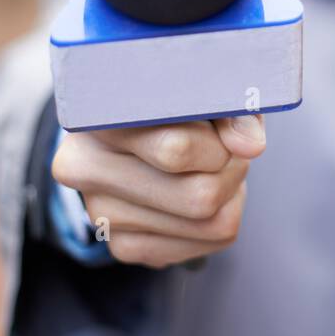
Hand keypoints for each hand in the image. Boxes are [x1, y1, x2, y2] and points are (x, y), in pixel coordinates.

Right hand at [50, 115, 265, 268]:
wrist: (144, 132)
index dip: (218, 143)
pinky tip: (197, 190)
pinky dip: (221, 216)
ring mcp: (100, 213)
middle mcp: (84, 166)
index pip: (176, 150)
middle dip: (230, 170)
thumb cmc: (177, 102)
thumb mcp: (204, 89)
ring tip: (209, 165)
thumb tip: (249, 146)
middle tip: (225, 148)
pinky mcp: (124, 245)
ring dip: (229, 192)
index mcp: (98, 115)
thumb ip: (230, 110)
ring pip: (208, 222)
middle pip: (199, 196)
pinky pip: (207, 242)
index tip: (222, 127)